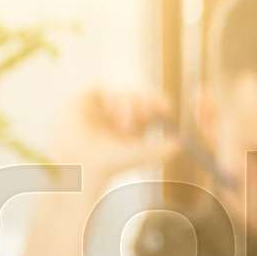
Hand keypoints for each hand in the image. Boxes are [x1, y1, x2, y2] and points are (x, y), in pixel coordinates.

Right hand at [48, 88, 177, 196]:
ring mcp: (104, 107)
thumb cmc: (106, 165)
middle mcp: (121, 115)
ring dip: (128, 107)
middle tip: (143, 117)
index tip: (165, 108)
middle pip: (143, 98)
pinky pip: (106, 90)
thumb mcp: (137, 156)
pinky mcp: (88, 100)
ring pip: (127, 94)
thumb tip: (180, 145)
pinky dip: (109, 102)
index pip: (153, 108)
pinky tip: (105, 115)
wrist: (76, 161)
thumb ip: (158, 151)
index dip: (161, 104)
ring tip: (120, 125)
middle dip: (145, 105)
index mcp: (136, 127)